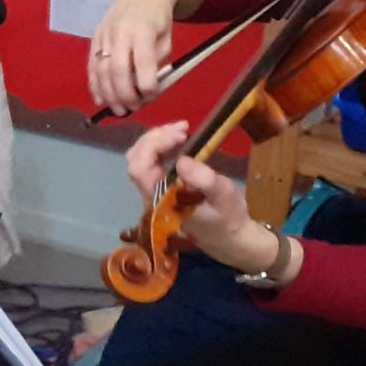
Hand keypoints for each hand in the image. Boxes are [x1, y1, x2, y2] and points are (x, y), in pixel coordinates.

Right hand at [89, 0, 182, 113]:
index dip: (146, 84)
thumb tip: (144, 90)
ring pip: (101, 69)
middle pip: (117, 68)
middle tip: (131, 109)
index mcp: (143, 28)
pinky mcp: (95, 37)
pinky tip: (101, 99)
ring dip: (108, 93)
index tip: (151, 96)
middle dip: (124, 93)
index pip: (142, 61)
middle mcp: (120, 30)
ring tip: (117, 109)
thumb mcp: (167, 40)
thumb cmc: (159, 20)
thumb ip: (156, 63)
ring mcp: (104, 33)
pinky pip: (91, 65)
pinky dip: (95, 85)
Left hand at [123, 121, 275, 271]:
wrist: (230, 237)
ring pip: (141, 159)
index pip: (140, 168)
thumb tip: (181, 160)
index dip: (154, 145)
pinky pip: (151, 162)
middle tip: (182, 128)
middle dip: (154, 138)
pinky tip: (178, 140)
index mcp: (160, 200)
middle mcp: (151, 196)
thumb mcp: (224, 195)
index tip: (181, 135)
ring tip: (181, 130)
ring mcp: (154, 192)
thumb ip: (203, 179)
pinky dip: (161, 146)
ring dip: (157, 140)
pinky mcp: (161, 188)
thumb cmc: (228, 217)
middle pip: (135, 160)